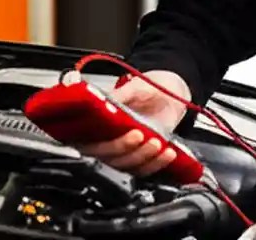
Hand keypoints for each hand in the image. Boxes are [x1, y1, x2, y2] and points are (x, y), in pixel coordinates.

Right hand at [74, 70, 190, 175]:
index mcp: (96, 122)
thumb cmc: (147, 89)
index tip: (112, 133)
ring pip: (126, 164)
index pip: (85, 140)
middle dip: (123, 147)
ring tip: (156, 142)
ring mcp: (124, 151)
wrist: (170, 94)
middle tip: (138, 135)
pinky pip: (145, 169)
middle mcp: (107, 140)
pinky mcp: (141, 158)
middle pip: (106, 155)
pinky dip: (157, 163)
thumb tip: (106, 101)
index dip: (94, 142)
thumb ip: (120, 95)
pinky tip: (167, 153)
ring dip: (142, 156)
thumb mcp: (134, 87)